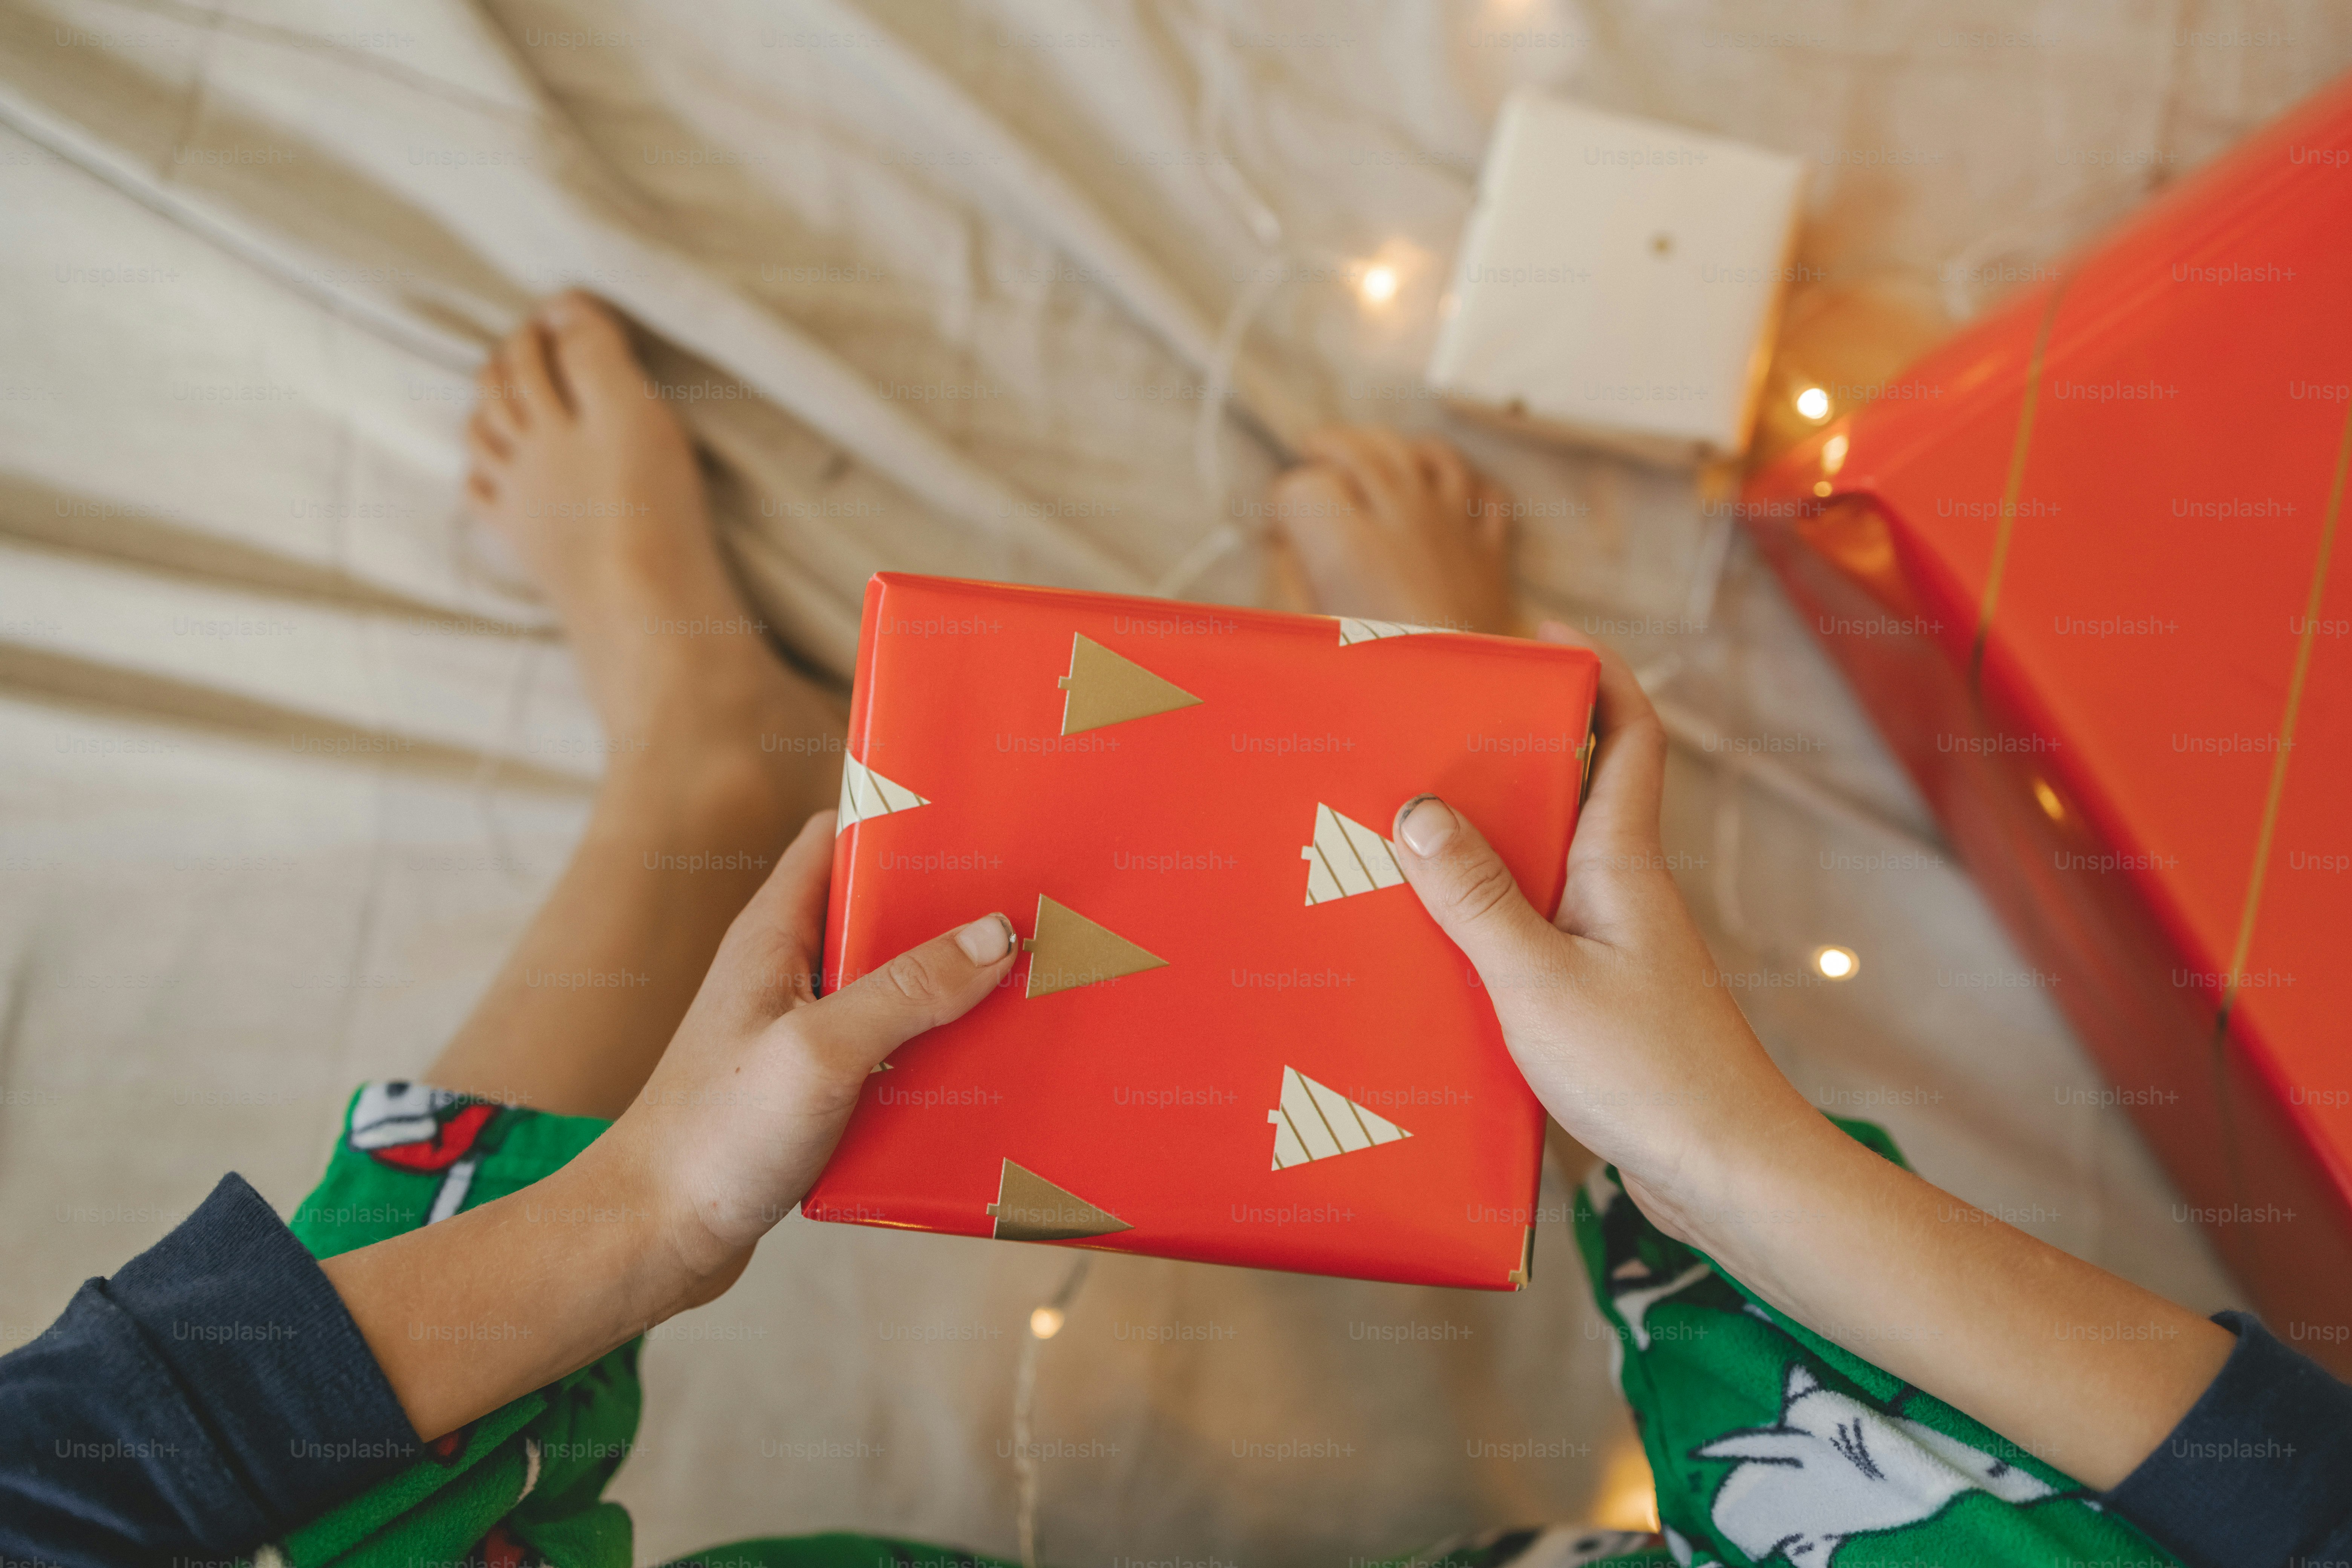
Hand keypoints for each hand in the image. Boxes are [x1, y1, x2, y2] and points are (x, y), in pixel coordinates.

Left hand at [323, 813, 1014, 1439]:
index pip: (836, 838)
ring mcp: (797, 1034)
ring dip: (948, 991)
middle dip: (948, 910)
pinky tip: (982, 1074)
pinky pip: (888, 1055)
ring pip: (890, 989)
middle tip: (1028, 909)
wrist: (651, 1239)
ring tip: (1027, 988)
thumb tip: (996, 932)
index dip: (899, 818)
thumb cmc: (712, 1136)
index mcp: (772, 935)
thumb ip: (907, 990)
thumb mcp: (822, 1051)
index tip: (974, 818)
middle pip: (878, 914)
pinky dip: (931, 1057)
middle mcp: (784, 973)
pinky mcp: (811, 1091)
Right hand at [1388, 621, 1815, 1241]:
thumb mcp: (1537, 980)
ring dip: (1483, 846)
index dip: (1597, 676)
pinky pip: (1533, 932)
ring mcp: (1613, 946)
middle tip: (1425, 740)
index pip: (1629, 737)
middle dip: (1507, 756)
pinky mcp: (1599, 999)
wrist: (1724, 1173)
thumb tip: (1419, 809)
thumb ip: (1476, 897)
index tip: (1544, 640)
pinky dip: (1484, 921)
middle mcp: (1622, 892)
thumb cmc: (1648, 1075)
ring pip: (1544, 868)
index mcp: (1621, 864)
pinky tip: (1428, 947)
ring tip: (1397, 838)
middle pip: (1573, 794)